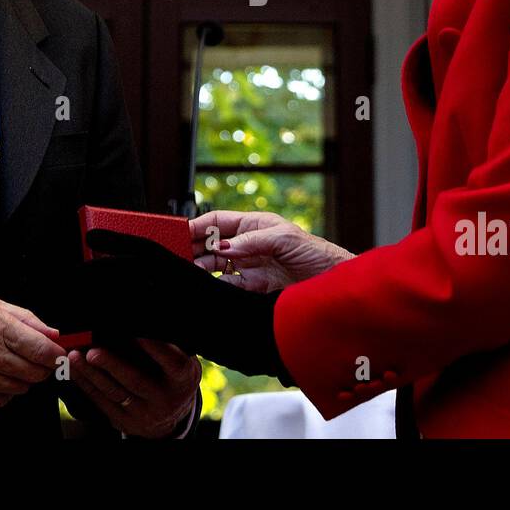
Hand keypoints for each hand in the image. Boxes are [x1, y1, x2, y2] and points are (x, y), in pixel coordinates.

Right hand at [0, 292, 62, 409]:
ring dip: (21, 378)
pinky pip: (1, 401)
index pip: (41, 349)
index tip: (60, 355)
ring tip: (6, 362)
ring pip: (20, 388)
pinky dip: (3, 391)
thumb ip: (27, 320)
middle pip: (34, 372)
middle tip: (35, 358)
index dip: (56, 355)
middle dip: (41, 366)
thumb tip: (53, 334)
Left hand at [64, 229, 292, 381]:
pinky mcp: (168, 326)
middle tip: (62, 282)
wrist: (256, 334)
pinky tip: (86, 332)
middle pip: (119, 271)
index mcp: (180, 265)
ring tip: (62, 310)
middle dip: (86, 277)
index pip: (140, 246)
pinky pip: (128, 324)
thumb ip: (173, 284)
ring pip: (117, 298)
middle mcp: (173, 278)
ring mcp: (171, 301)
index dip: (113, 240)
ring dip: (86, 303)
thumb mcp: (198, 291)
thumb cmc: (229, 314)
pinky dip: (104, 326)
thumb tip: (143, 278)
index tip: (90, 236)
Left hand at [69, 339, 200, 436]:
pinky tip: (76, 371)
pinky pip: (103, 403)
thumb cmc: (171, 374)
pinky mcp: (127, 423)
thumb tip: (135, 331)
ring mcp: (145, 414)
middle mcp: (166, 400)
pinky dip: (87, 385)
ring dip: (92, 374)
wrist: (171, 414)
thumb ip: (163, 347)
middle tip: (93, 351)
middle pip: (136, 380)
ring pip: (114, 393)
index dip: (154, 347)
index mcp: (183, 378)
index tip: (135, 333)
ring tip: (75, 357)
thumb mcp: (177, 359)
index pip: (170, 361)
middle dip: (112, 364)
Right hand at [190, 210, 355, 291]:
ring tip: (186, 271)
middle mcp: (248, 245)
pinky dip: (213, 287)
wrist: (333, 285)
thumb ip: (252, 241)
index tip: (180, 232)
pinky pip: (227, 286)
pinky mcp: (253, 288)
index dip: (197, 225)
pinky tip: (204, 287)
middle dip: (193, 246)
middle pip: (211, 243)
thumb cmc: (316, 253)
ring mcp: (249, 266)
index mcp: (254, 225)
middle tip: (176, 254)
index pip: (217, 221)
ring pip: (215, 265)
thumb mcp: (285, 239)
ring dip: (200, 267)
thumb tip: (223, 247)